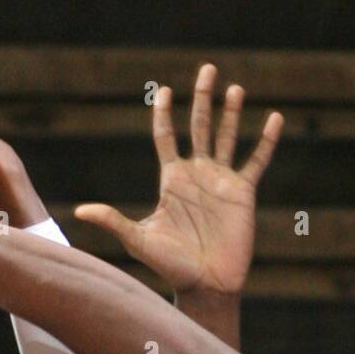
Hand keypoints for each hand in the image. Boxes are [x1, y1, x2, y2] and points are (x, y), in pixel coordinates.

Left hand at [74, 63, 282, 296]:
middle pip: (199, 126)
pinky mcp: (243, 193)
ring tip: (235, 88)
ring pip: (227, 138)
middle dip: (202, 98)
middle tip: (207, 69)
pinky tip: (275, 118)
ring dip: (231, 113)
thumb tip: (79, 211)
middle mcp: (197, 174)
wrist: (205, 285)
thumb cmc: (171, 265)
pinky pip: (256, 161)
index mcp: (172, 180)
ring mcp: (221, 181)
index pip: (167, 137)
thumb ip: (113, 220)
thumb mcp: (139, 239)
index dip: (166, 114)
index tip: (165, 91)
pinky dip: (266, 141)